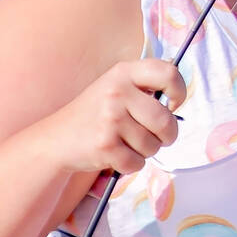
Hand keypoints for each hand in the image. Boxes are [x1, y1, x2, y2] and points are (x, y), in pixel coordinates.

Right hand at [45, 59, 186, 175]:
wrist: (56, 139)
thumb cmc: (96, 114)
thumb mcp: (116, 86)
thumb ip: (145, 87)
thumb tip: (177, 99)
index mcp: (124, 72)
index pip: (169, 73)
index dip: (179, 91)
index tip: (174, 104)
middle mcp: (117, 91)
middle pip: (166, 120)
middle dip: (168, 135)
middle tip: (159, 137)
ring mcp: (110, 118)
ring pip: (153, 145)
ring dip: (146, 151)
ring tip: (127, 143)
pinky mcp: (105, 145)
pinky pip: (137, 163)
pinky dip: (131, 165)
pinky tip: (116, 155)